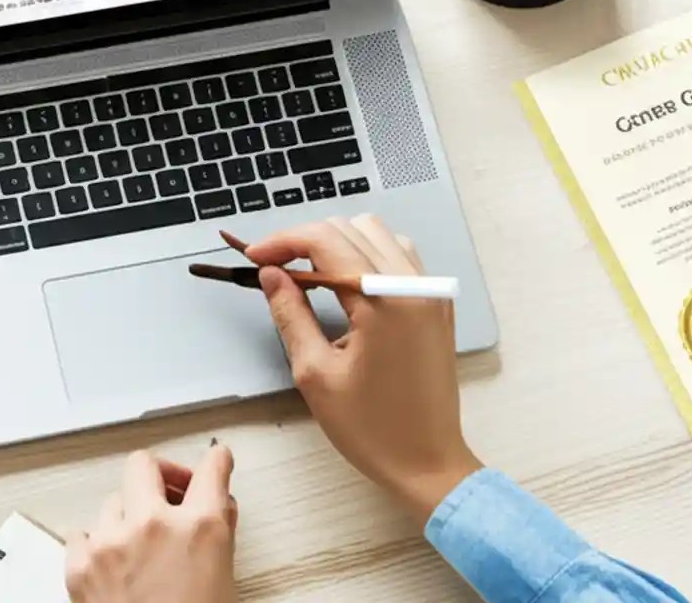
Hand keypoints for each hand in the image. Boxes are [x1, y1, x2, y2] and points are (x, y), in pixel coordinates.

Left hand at [65, 448, 237, 602]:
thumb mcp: (225, 585)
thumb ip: (219, 538)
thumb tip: (217, 512)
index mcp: (201, 530)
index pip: (212, 470)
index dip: (216, 461)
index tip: (215, 460)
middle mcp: (153, 525)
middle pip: (145, 465)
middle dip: (160, 475)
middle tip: (172, 493)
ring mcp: (111, 543)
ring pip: (113, 501)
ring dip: (128, 515)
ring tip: (140, 542)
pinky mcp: (79, 566)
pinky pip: (81, 534)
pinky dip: (95, 543)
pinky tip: (110, 561)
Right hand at [246, 216, 482, 524]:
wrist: (428, 462)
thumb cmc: (373, 429)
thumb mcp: (316, 373)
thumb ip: (291, 314)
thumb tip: (271, 275)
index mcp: (383, 301)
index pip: (325, 241)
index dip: (282, 242)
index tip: (255, 257)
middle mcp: (414, 286)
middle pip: (350, 228)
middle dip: (305, 240)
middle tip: (273, 268)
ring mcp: (431, 293)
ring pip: (377, 234)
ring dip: (337, 244)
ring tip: (305, 275)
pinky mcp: (437, 305)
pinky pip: (400, 257)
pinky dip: (366, 257)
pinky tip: (343, 284)